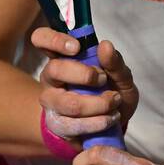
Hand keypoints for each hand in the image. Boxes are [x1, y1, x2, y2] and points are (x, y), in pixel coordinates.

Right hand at [31, 27, 137, 148]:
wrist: (113, 125)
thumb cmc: (112, 91)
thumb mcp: (121, 76)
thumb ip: (114, 62)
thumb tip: (105, 46)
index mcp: (62, 57)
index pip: (42, 39)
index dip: (54, 39)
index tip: (76, 47)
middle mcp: (51, 77)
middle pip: (54, 69)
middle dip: (85, 75)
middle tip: (104, 79)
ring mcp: (51, 102)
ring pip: (68, 103)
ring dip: (98, 104)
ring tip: (114, 102)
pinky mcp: (56, 125)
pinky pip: (73, 125)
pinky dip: (98, 122)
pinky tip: (110, 119)